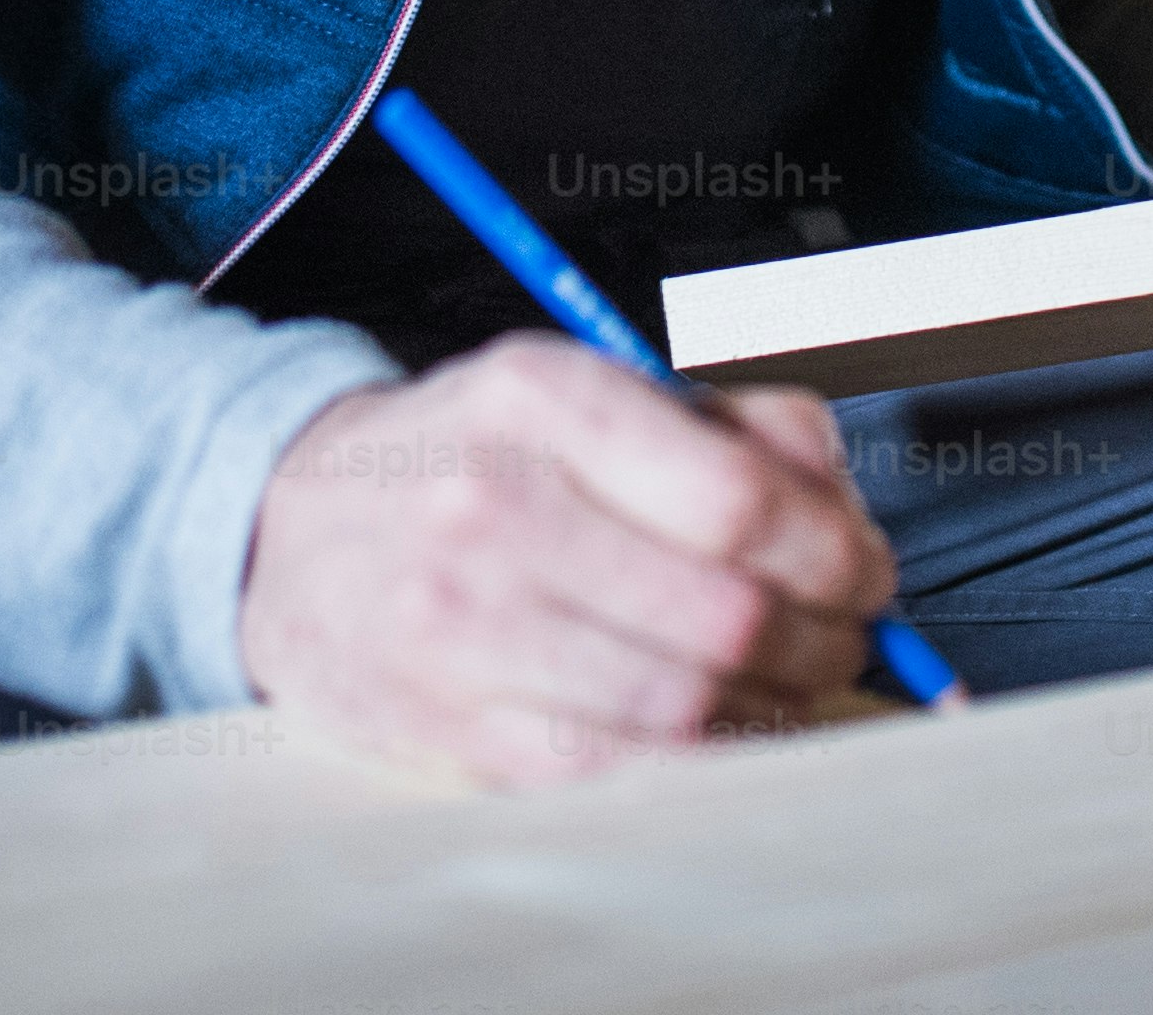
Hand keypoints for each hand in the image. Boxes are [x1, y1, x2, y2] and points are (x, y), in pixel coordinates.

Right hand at [239, 337, 896, 783]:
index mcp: (541, 398)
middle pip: (722, 613)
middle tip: (849, 632)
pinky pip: (610, 766)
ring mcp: (463, 627)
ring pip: (679, 704)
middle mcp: (493, 508)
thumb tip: (841, 503)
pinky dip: (693, 755)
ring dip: (773, 705)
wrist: (285, 531)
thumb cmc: (466, 454)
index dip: (832, 547)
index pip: (735, 497)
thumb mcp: (583, 386)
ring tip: (791, 677)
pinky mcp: (448, 722)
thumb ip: (730, 423)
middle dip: (823, 636)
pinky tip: (717, 721)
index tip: (867, 566)